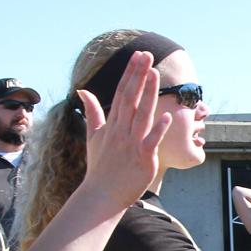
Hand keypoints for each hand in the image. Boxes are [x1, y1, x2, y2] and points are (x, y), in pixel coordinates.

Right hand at [76, 50, 171, 210]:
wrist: (101, 195)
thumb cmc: (100, 167)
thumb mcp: (93, 136)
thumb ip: (92, 112)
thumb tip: (83, 91)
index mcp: (112, 124)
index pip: (122, 93)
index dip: (130, 74)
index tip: (138, 56)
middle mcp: (121, 131)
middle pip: (130, 98)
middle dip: (139, 76)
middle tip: (147, 55)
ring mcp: (131, 144)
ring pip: (141, 115)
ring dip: (148, 94)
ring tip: (155, 74)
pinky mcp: (142, 159)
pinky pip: (150, 141)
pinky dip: (158, 130)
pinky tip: (167, 116)